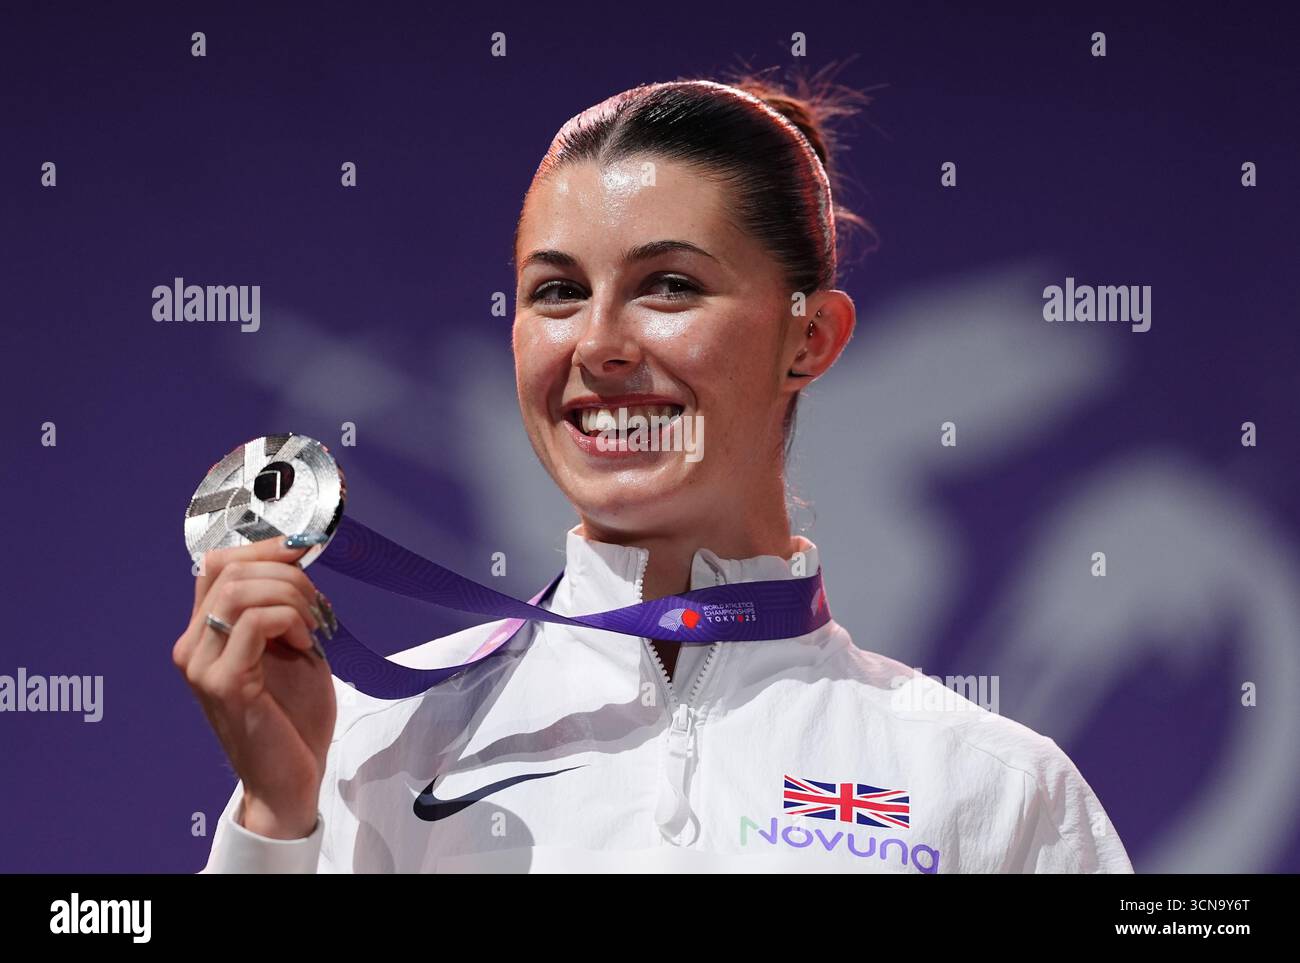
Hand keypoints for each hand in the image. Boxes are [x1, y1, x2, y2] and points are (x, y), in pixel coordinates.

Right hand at [172, 535, 337, 838]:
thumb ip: (280, 607)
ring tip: (313, 625)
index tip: (305, 550)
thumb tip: (295, 558)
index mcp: (204, 635)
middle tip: (318, 603)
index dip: (263, 548)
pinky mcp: (223, 683)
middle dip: (285, 573)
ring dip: (291, 597)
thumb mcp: (289, 648)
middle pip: (229, 570)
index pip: (216, 565)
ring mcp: (202, 666)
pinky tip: (305, 643)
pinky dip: (288, 620)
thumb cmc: (293, 717)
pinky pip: (254, 623)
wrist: (291, 779)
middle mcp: (192, 647)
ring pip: (240, 591)